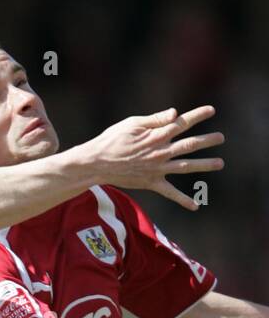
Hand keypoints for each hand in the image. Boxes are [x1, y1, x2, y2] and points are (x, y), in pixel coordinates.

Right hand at [84, 106, 224, 210]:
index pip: (182, 123)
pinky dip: (183, 200)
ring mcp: (157, 169)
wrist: (97, 163)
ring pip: (186, 166)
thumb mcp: (132, 123)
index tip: (212, 111)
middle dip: (207, 140)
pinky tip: (196, 206)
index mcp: (156, 135)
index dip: (198, 116)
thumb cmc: (112, 140)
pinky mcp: (151, 182)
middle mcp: (160, 152)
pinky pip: (170, 193)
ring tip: (220, 163)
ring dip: (204, 165)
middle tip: (221, 137)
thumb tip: (175, 113)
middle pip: (189, 145)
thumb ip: (155, 119)